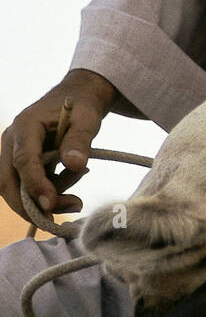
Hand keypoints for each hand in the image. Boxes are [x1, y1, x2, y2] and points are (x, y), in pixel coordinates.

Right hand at [0, 70, 115, 219]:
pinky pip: (26, 187)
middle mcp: (12, 141)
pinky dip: (46, 193)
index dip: (35, 184)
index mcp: (26, 126)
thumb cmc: (81, 108)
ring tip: (76, 201)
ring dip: (42, 201)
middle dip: (30, 205)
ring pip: (16, 189)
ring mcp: (12, 153)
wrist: (76, 99)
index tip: (50, 204)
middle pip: (8, 182)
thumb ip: (80, 141)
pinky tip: (70, 184)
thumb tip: (74, 164)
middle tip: (59, 217)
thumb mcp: (87, 121)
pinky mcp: (20, 164)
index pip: (23, 160)